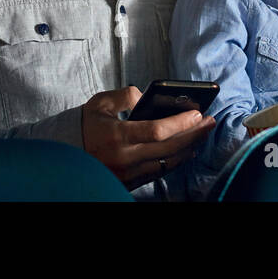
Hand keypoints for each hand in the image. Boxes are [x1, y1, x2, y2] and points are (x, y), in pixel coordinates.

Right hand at [81, 87, 215, 189]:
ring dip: (188, 148)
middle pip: (168, 148)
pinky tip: (185, 150)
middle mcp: (125, 158)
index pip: (157, 131)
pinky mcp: (130, 182)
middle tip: (209, 123)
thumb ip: (125, 96)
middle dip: (193, 135)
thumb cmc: (85, 127)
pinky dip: (174, 160)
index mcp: (117, 136)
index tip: (198, 113)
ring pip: (167, 163)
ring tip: (202, 135)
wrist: (67, 156)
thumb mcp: (100, 103)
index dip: (181, 123)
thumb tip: (146, 97)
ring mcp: (128, 174)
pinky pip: (158, 172)